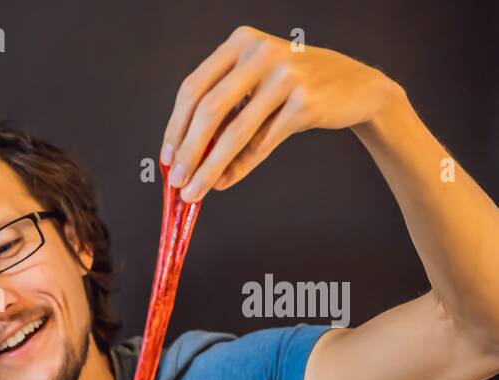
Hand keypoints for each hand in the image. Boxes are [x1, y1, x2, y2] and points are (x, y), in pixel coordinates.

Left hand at [161, 25, 399, 203]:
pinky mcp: (305, 101)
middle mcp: (261, 52)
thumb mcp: (255, 87)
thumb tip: (185, 159)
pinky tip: (225, 182)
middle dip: (188, 151)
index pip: (193, 88)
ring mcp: (285, 75)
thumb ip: (222, 113)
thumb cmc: (294, 89)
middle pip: (208, 110)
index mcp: (240, 43)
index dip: (175, 126)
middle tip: (176, 181)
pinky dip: (240, 167)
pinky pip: (262, 143)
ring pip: (234, 132)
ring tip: (194, 191)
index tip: (167, 157)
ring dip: (210, 168)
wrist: (357, 87)